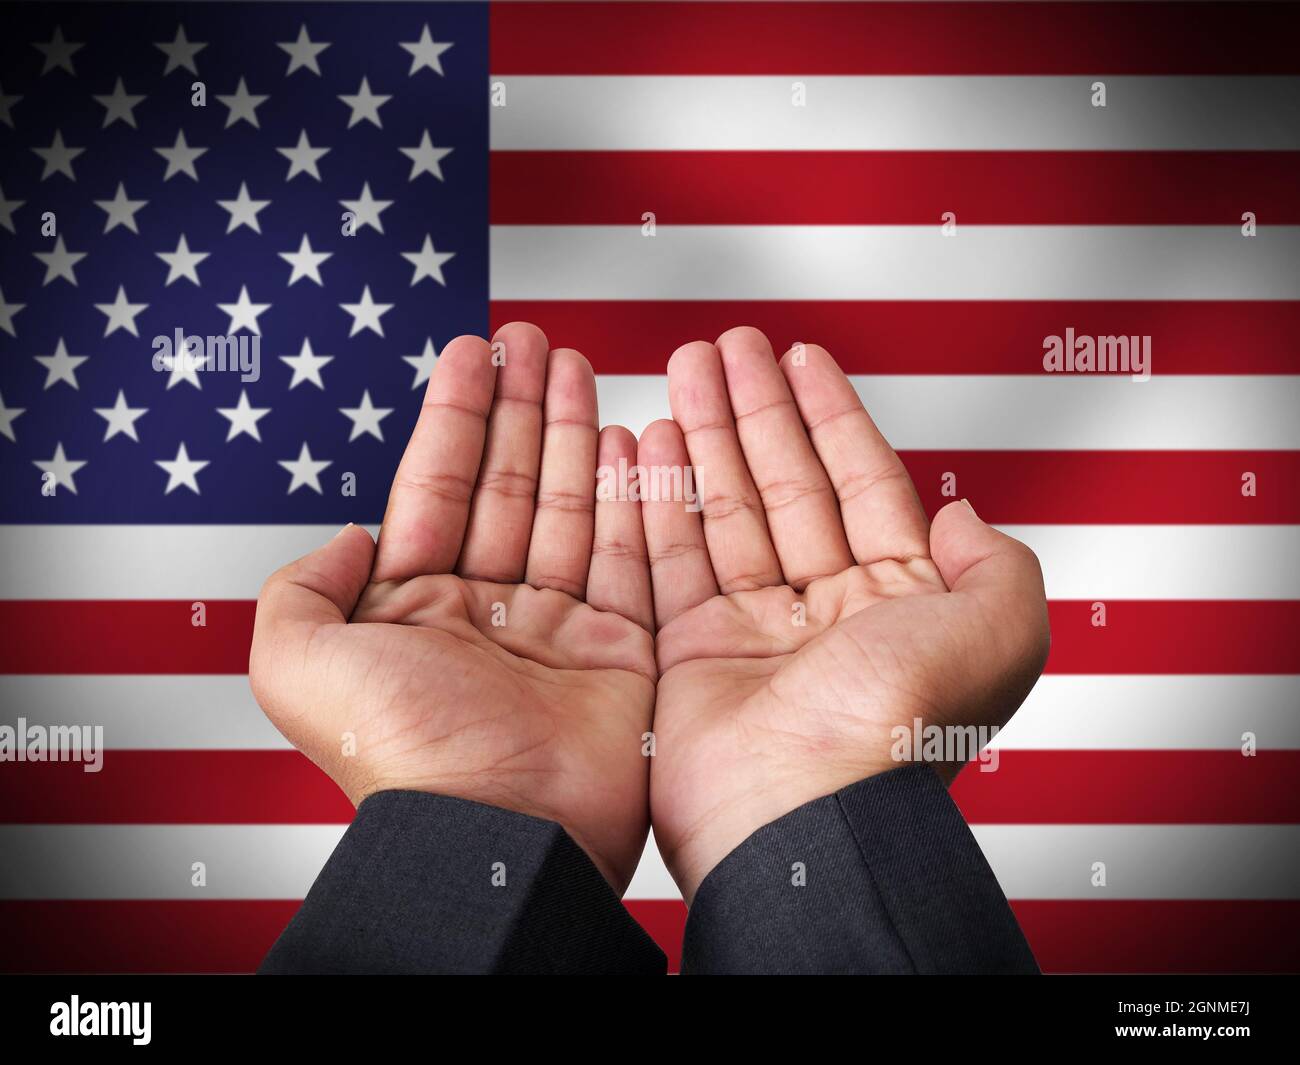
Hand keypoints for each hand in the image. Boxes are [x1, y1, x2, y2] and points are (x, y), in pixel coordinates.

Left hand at [250, 324, 656, 892]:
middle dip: (523, 407)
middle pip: (509, 484)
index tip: (475, 351)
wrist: (498, 828)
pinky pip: (630, 555)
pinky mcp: (618, 650)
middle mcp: (485, 615)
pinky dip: (634, 497)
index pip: (440, 486)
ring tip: (583, 369)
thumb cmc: (404, 753)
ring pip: (569, 507)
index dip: (457, 414)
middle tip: (536, 341)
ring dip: (576, 434)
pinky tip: (634, 442)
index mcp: (415, 611)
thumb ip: (299, 588)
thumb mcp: (297, 664)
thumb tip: (347, 537)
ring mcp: (555, 629)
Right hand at [640, 327, 1049, 900]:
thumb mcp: (994, 633)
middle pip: (787, 482)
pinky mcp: (693, 652)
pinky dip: (660, 499)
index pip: (861, 481)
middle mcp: (827, 614)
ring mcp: (757, 631)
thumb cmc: (893, 734)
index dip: (832, 413)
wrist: (801, 811)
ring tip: (685, 371)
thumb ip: (996, 563)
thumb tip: (959, 514)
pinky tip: (651, 448)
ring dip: (706, 434)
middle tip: (730, 347)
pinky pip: (673, 556)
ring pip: (728, 507)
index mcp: (897, 605)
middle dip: (758, 408)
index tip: (803, 358)